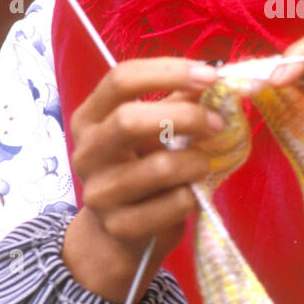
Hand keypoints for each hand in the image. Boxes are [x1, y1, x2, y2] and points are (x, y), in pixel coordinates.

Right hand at [62, 57, 225, 301]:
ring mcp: (99, 192)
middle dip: (185, 116)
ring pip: (158, 167)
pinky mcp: (120, 226)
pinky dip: (193, 196)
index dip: (168, 72)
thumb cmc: (142, 167)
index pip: (121, 80)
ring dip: (196, 161)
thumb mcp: (153, 131)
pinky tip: (192, 194)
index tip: (211, 75)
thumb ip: (178, 102)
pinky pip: (172, 204)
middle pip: (129, 119)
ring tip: (205, 164)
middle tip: (217, 122)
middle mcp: (86, 152)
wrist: (120, 232)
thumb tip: (217, 78)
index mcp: (90, 118)